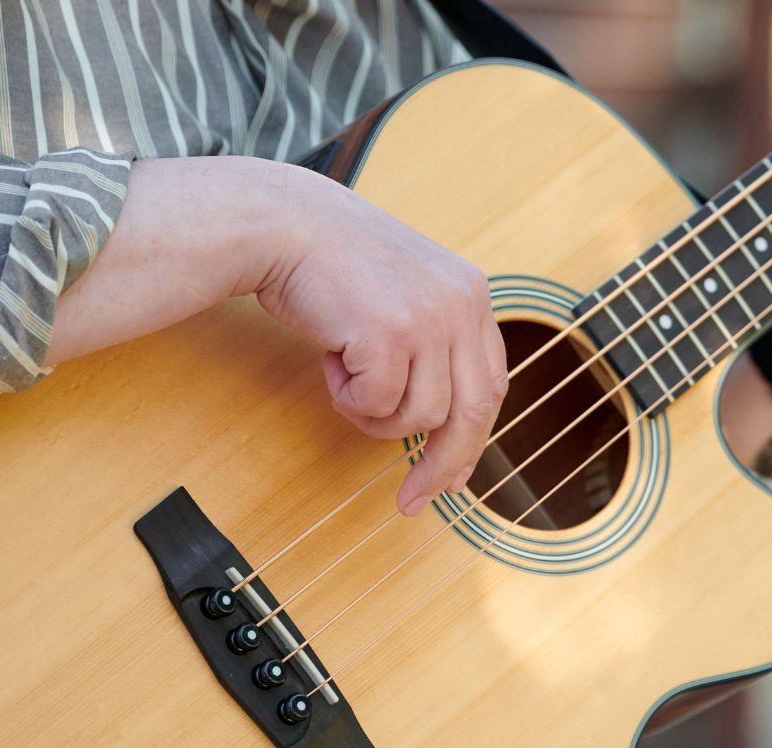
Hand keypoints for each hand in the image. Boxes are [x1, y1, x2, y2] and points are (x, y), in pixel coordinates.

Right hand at [258, 174, 507, 514]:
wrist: (280, 223)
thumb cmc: (331, 267)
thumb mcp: (403, 299)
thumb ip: (432, 350)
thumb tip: (445, 433)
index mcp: (473, 294)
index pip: (490, 386)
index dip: (472, 439)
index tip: (451, 479)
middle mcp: (463, 303)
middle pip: (473, 413)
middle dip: (442, 464)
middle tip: (412, 501)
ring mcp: (430, 317)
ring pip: (420, 416)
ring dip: (374, 414)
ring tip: (346, 373)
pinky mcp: (392, 332)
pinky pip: (377, 405)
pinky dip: (348, 398)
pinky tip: (331, 358)